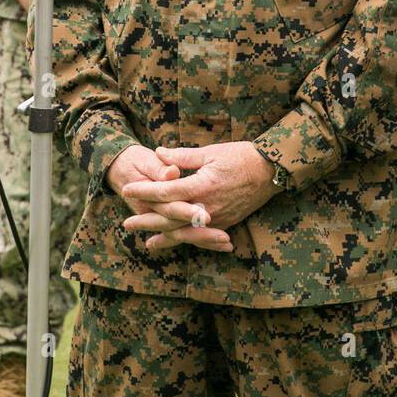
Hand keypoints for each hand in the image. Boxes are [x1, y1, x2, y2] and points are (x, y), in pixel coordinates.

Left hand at [107, 144, 232, 252]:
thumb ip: (183, 156)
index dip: (144, 191)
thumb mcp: (211, 152)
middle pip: (171, 218)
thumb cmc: (241, 157)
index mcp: (202, 185)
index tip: (126, 189)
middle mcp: (207, 207)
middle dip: (147, 221)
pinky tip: (178, 245)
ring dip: (164, 237)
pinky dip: (186, 241)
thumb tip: (159, 153)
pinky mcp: (225, 223)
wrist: (270, 171)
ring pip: (185, 232)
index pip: (166, 191)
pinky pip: (201, 236)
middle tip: (126, 224)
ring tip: (147, 243)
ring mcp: (217, 218)